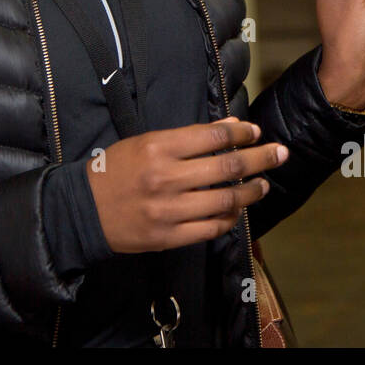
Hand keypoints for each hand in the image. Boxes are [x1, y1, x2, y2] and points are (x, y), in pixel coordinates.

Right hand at [87, 117, 284, 252]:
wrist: (84, 209)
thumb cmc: (114, 170)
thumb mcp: (145, 142)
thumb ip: (188, 137)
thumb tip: (229, 128)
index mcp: (158, 148)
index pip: (213, 137)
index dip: (241, 134)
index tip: (256, 132)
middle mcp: (166, 178)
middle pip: (227, 168)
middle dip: (260, 159)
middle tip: (280, 153)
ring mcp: (169, 210)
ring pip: (225, 200)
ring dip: (251, 191)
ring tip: (263, 183)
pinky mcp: (169, 236)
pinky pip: (211, 228)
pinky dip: (230, 218)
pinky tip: (238, 210)